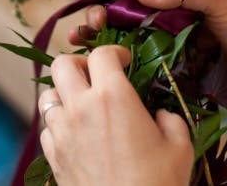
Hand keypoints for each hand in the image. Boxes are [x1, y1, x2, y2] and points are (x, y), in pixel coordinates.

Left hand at [38, 46, 193, 185]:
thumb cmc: (158, 184)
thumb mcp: (179, 146)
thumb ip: (171, 120)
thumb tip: (161, 115)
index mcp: (113, 97)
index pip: (101, 54)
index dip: (114, 52)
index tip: (124, 61)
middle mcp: (81, 108)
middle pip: (61, 64)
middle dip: (79, 63)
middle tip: (96, 75)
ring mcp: (62, 132)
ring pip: (48, 95)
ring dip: (64, 94)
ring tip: (83, 104)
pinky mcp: (53, 156)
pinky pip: (47, 128)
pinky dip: (58, 124)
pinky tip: (77, 134)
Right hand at [69, 0, 226, 137]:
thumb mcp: (222, 1)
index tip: (96, 4)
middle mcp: (168, 22)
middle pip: (123, 18)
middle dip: (99, 20)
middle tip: (89, 26)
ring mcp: (166, 49)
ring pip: (125, 43)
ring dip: (99, 43)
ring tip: (80, 44)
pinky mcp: (169, 76)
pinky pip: (139, 69)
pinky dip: (117, 68)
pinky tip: (98, 67)